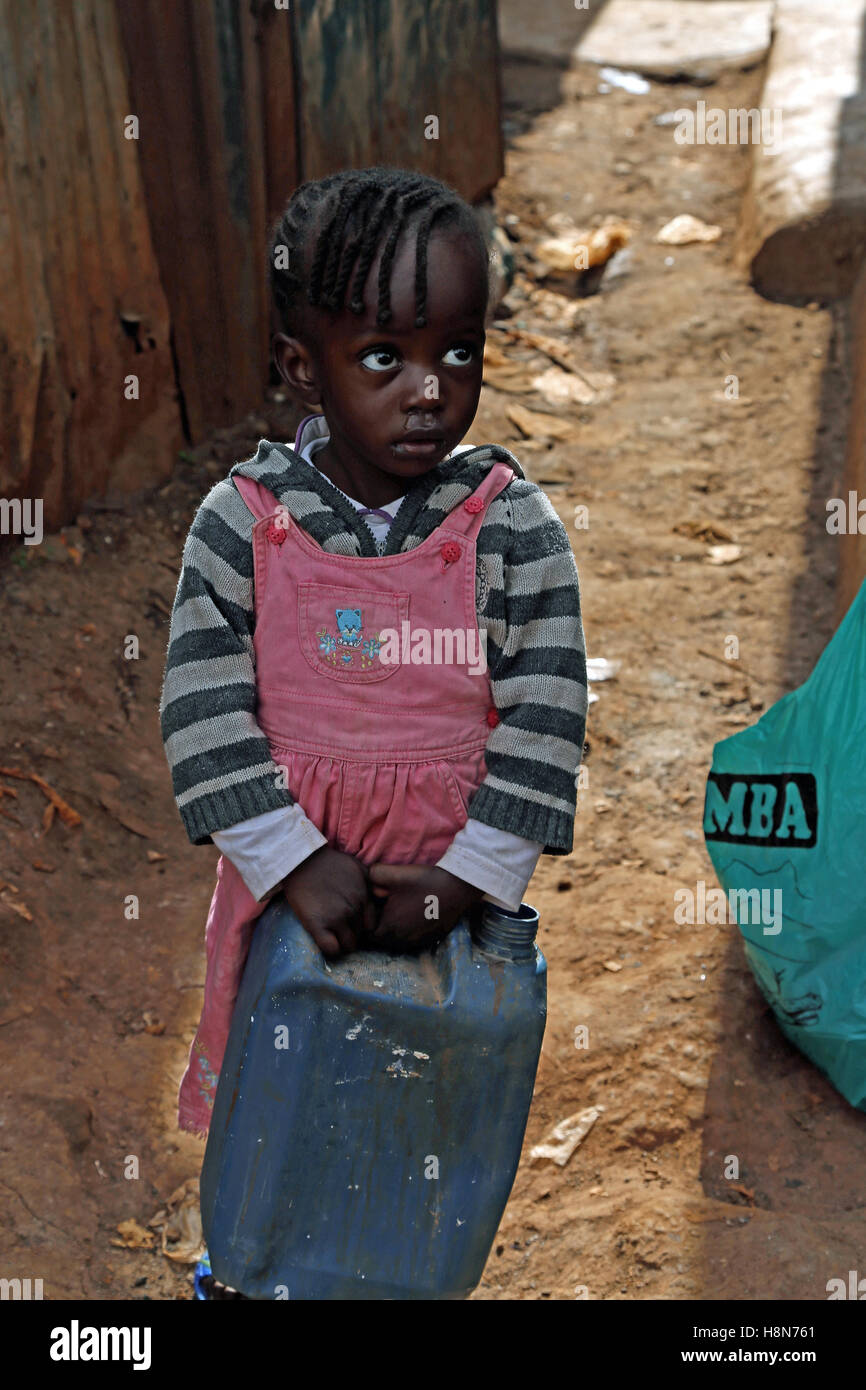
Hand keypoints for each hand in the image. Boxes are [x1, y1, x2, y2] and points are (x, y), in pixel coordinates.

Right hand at [282, 846, 374, 956]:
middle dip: (351, 933)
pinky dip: (331, 949)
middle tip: (338, 928)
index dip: (361, 927)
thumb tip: (384, 895)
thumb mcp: (358, 867)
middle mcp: (353, 910)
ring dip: (341, 942)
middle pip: (360, 936)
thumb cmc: (328, 862)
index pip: (370, 926)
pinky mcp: (317, 925)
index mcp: (364, 897)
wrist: (301, 861)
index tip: (351, 925)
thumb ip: (372, 883)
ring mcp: (336, 918)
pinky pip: (332, 949)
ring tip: (331, 934)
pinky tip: (325, 940)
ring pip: (348, 945)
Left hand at [367, 864, 483, 950]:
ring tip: (397, 909)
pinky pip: (412, 939)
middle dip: (378, 925)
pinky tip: (413, 913)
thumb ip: (370, 876)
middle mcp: (402, 940)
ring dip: (393, 928)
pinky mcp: (430, 938)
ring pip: (397, 940)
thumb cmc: (424, 881)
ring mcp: (417, 941)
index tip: (370, 906)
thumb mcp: (392, 873)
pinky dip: (408, 929)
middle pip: (381, 938)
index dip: (365, 920)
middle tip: (382, 907)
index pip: (366, 933)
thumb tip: (365, 881)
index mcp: (389, 928)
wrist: (457, 887)